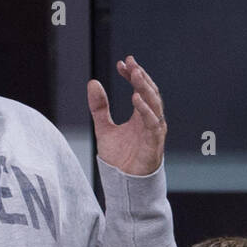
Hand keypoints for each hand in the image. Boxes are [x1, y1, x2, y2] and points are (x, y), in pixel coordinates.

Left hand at [87, 56, 166, 176]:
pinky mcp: (154, 142)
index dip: (132, 75)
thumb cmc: (118, 158)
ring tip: (135, 75)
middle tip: (131, 63)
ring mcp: (154, 130)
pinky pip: (153, 123)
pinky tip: (135, 98)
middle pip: (149, 92)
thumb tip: (92, 82)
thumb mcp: (103, 128)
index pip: (140, 88)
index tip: (122, 63)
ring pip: (154, 104)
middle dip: (141, 76)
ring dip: (145, 88)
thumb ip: (99, 108)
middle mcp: (150, 120)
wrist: (122, 183)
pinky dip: (145, 110)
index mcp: (140, 115)